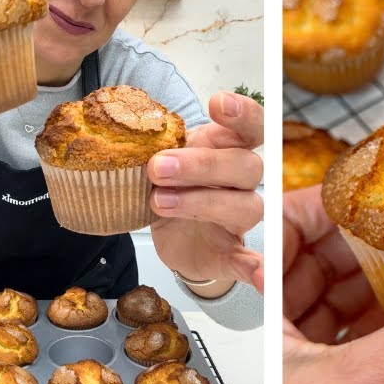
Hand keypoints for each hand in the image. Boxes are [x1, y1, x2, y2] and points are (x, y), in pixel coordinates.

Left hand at [149, 91, 263, 294]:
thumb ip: (157, 145)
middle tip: (158, 167)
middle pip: (245, 165)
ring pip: (244, 206)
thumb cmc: (170, 186)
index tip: (218, 103)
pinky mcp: (229, 253)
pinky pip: (250, 261)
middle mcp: (241, 181)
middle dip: (202, 164)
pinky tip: (262, 279)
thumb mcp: (163, 158)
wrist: (170, 234)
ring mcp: (238, 218)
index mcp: (228, 149)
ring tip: (159, 202)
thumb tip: (122, 130)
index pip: (251, 126)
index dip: (242, 114)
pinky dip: (258, 270)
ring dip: (203, 203)